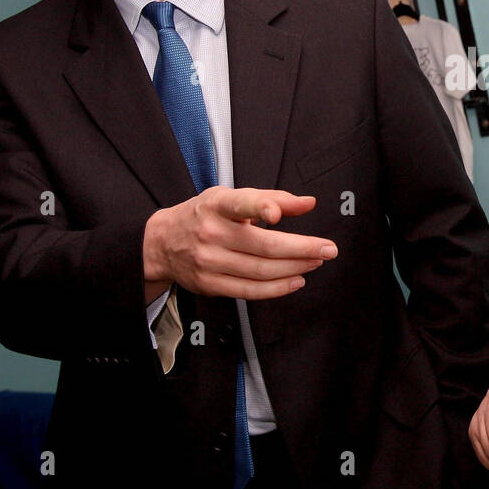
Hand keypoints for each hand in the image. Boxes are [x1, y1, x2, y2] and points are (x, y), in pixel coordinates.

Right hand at [142, 186, 336, 299]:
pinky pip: (250, 290)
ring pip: (261, 270)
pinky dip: (277, 288)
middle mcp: (211, 233)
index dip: (260, 207)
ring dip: (295, 268)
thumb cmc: (203, 215)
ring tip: (315, 262)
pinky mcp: (210, 285)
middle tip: (327, 249)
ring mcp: (209, 262)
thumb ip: (271, 198)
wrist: (161, 243)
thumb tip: (308, 203)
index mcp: (217, 205)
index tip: (277, 214)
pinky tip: (296, 280)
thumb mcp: (230, 197)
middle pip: (263, 245)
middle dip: (302, 249)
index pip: (240, 204)